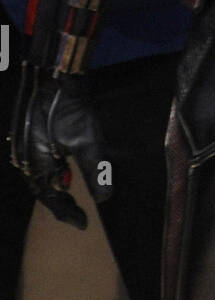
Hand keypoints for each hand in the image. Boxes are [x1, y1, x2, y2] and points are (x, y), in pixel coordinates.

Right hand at [9, 66, 111, 227]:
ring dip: (54, 187)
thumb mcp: (88, 142)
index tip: (84, 224)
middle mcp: (25, 159)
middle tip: (77, 213)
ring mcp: (25, 146)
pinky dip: (52, 170)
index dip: (67, 212)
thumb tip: (105, 199)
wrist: (56, 76)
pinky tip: (63, 168)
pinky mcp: (30, 135)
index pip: (50, 198)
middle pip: (42, 189)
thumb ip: (95, 172)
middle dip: (59, 202)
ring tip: (71, 194)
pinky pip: (39, 161)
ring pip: (39, 176)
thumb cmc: (70, 109)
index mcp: (36, 165)